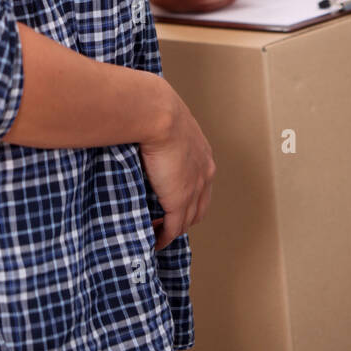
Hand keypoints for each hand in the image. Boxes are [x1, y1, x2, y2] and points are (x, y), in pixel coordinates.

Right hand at [139, 83, 215, 250]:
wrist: (157, 114)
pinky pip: (174, 228)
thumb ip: (162, 134)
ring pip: (187, 220)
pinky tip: (155, 241)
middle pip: (199, 207)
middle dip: (185, 217)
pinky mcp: (179, 201)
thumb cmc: (155, 109)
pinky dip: (165, 237)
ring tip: (157, 232)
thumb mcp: (166, 122)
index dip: (189, 197)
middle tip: (166, 222)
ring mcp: (194, 189)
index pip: (202, 185)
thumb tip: (145, 132)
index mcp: (203, 155)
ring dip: (173, 228)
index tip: (173, 202)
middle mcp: (205, 174)